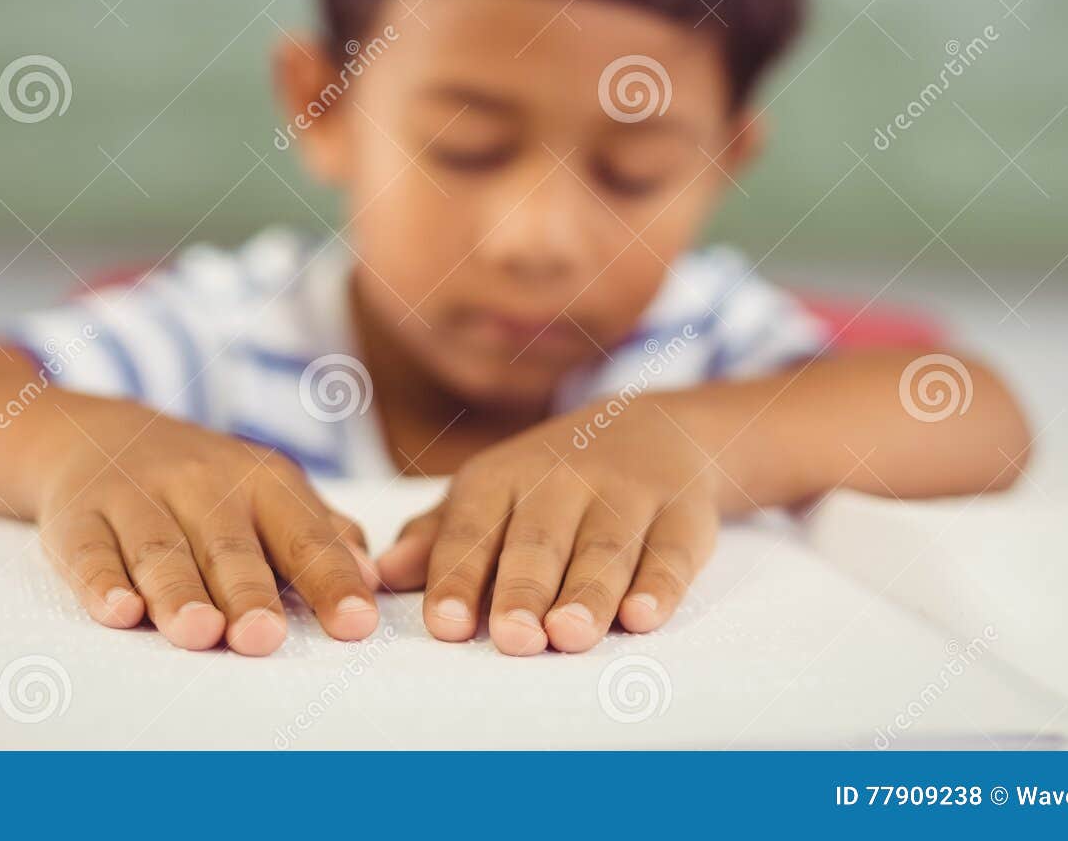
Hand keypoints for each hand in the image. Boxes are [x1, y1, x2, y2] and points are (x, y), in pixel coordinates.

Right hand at [30, 399, 378, 653]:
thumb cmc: (208, 486)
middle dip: (248, 593)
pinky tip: (117, 611)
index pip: (304, 537)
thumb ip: (322, 537)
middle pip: (229, 546)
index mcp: (264, 482)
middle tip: (265, 638)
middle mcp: (202, 484)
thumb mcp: (270, 494)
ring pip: (160, 549)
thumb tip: (373, 581)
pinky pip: (89, 550)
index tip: (356, 624)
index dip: (331, 580)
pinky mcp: (78, 515)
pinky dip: (100, 581)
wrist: (101, 434)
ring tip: (198, 632)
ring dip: (178, 592)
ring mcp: (136, 496)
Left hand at [376, 402, 717, 654]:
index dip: (460, 576)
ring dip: (588, 593)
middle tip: (513, 638)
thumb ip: (439, 536)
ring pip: (605, 549)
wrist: (654, 429)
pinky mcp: (684, 514)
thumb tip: (383, 574)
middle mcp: (564, 480)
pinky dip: (661, 584)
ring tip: (569, 634)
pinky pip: (672, 551)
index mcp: (503, 478)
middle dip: (524, 589)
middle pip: (540, 540)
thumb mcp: (491, 493)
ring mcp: (627, 495)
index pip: (474, 529)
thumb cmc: (550, 480)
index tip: (446, 625)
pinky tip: (644, 616)